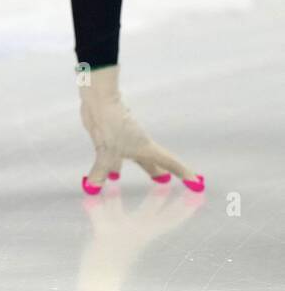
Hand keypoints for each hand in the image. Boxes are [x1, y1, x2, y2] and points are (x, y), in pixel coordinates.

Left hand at [79, 65, 203, 193]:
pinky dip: (113, 165)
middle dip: (157, 172)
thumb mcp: (107, 152)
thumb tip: (93, 189)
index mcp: (145, 148)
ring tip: (127, 179)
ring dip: (132, 167)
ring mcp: (123, 139)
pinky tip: (110, 171)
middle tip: (164, 182)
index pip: (170, 163)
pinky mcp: (109, 136)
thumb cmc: (111, 124)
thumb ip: (101, 172)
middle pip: (151, 161)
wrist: (99, 101)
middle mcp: (137, 144)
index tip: (197, 183)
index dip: (184, 174)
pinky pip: (113, 156)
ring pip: (132, 158)